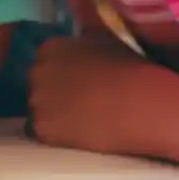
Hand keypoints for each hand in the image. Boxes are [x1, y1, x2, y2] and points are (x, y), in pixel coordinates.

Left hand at [27, 35, 150, 153]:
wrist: (142, 104)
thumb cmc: (132, 71)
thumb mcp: (105, 43)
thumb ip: (82, 46)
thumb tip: (79, 52)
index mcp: (50, 49)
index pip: (45, 64)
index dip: (63, 78)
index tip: (79, 87)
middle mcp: (36, 71)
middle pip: (39, 86)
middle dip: (56, 95)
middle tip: (81, 106)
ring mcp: (36, 100)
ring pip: (40, 110)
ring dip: (55, 116)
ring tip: (83, 122)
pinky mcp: (42, 127)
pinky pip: (41, 132)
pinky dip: (57, 136)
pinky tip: (78, 136)